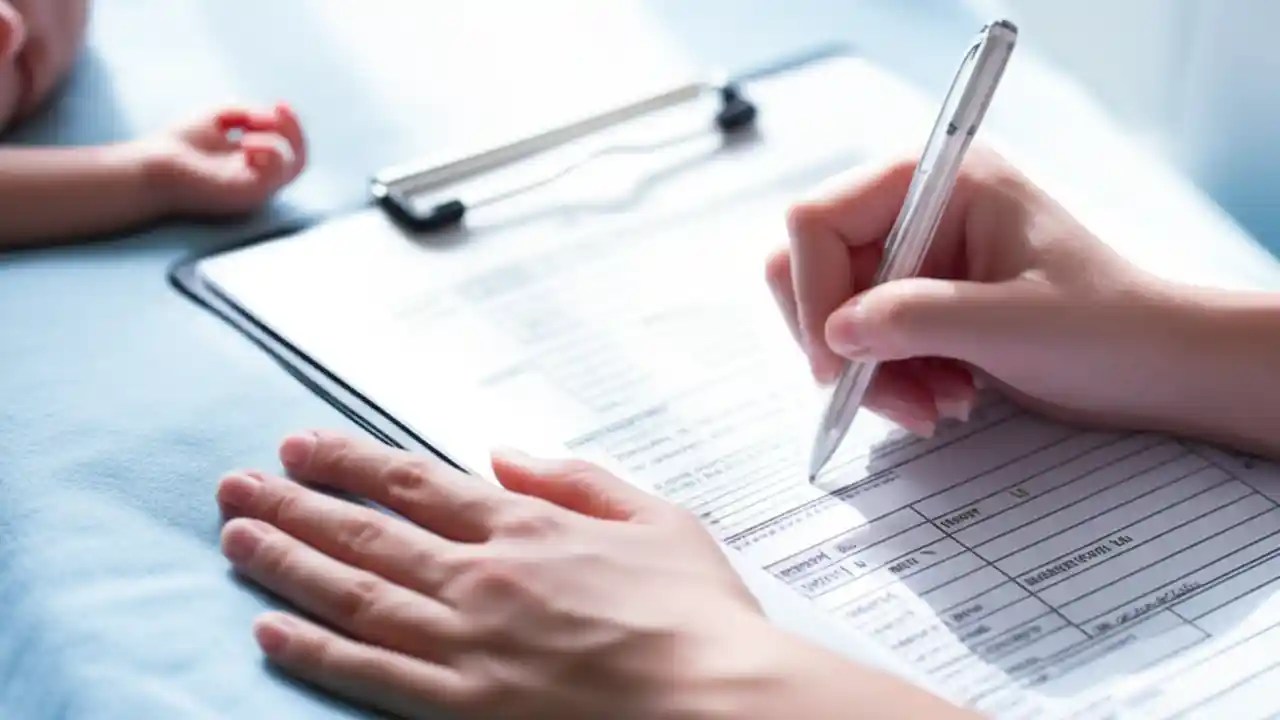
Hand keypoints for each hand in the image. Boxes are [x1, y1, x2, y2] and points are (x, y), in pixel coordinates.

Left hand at [141, 102, 306, 217]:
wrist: (153, 165)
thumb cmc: (180, 143)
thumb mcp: (219, 115)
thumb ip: (248, 112)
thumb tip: (272, 116)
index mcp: (253, 161)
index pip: (288, 146)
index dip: (290, 124)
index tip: (280, 103)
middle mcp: (259, 177)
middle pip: (299, 158)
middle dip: (295, 130)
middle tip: (280, 110)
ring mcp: (257, 188)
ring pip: (295, 165)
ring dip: (280, 138)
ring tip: (249, 130)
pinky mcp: (251, 194)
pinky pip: (278, 173)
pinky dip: (269, 151)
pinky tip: (245, 143)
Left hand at [217, 432, 786, 718]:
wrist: (720, 700)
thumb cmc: (697, 614)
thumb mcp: (654, 515)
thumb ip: (573, 479)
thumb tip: (505, 455)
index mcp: (525, 526)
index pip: (413, 483)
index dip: (349, 462)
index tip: (302, 446)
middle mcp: (482, 577)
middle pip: (365, 533)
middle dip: (294, 504)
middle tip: (237, 485)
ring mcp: (467, 643)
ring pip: (354, 595)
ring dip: (287, 563)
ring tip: (236, 538)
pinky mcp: (466, 707)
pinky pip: (373, 674)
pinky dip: (317, 652)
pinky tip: (272, 632)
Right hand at [767, 147, 1184, 435]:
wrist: (1156, 366)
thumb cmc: (1108, 327)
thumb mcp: (1013, 325)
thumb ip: (917, 320)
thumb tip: (834, 335)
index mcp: (937, 182)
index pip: (819, 221)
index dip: (814, 292)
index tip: (837, 364)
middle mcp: (914, 210)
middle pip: (813, 269)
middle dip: (842, 343)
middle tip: (887, 395)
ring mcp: (914, 257)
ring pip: (834, 316)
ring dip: (872, 374)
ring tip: (936, 405)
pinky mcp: (918, 302)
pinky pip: (863, 343)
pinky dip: (890, 382)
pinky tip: (944, 398)